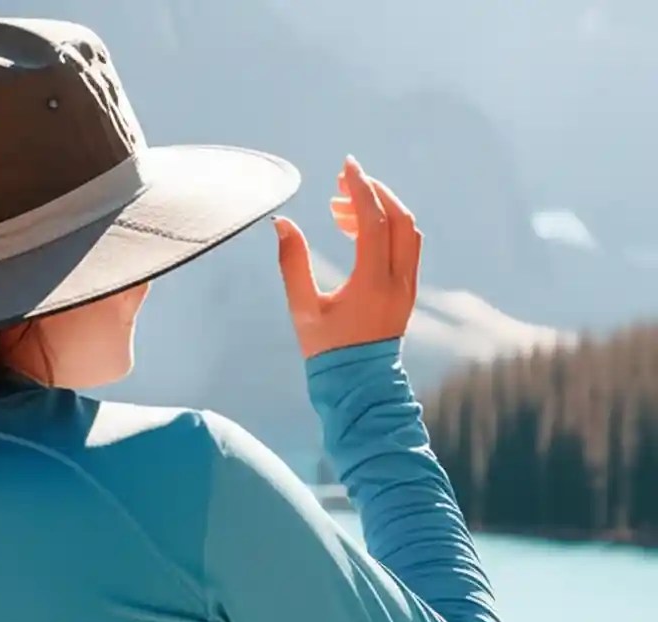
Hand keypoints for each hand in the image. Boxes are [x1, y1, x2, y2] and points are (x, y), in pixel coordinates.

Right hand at [273, 156, 421, 359]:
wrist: (358, 386)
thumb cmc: (326, 350)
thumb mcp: (302, 307)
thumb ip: (292, 262)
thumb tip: (282, 223)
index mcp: (373, 284)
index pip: (375, 222)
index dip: (361, 189)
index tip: (346, 167)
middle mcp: (398, 282)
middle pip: (400, 219)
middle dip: (374, 193)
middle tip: (342, 184)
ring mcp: (408, 286)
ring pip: (406, 231)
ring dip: (379, 210)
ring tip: (340, 210)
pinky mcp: (407, 291)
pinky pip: (404, 246)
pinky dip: (385, 228)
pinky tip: (355, 230)